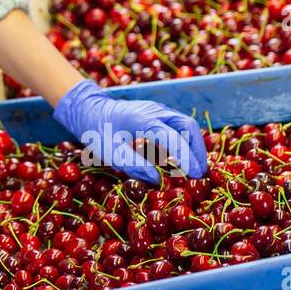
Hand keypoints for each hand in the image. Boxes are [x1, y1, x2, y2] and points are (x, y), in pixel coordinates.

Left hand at [51, 79, 207, 182]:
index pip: (173, 137)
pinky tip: (183, 158)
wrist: (90, 109)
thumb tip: (157, 180)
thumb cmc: (98, 131)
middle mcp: (156, 111)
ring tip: (195, 168)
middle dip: (197, 150)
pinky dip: (186, 141)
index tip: (194, 175)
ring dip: (194, 146)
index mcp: (143, 119)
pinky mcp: (158, 114)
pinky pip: (179, 125)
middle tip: (200, 174)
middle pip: (187, 126)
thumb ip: (133, 165)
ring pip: (186, 124)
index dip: (186, 157)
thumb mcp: (109, 152)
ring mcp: (158, 110)